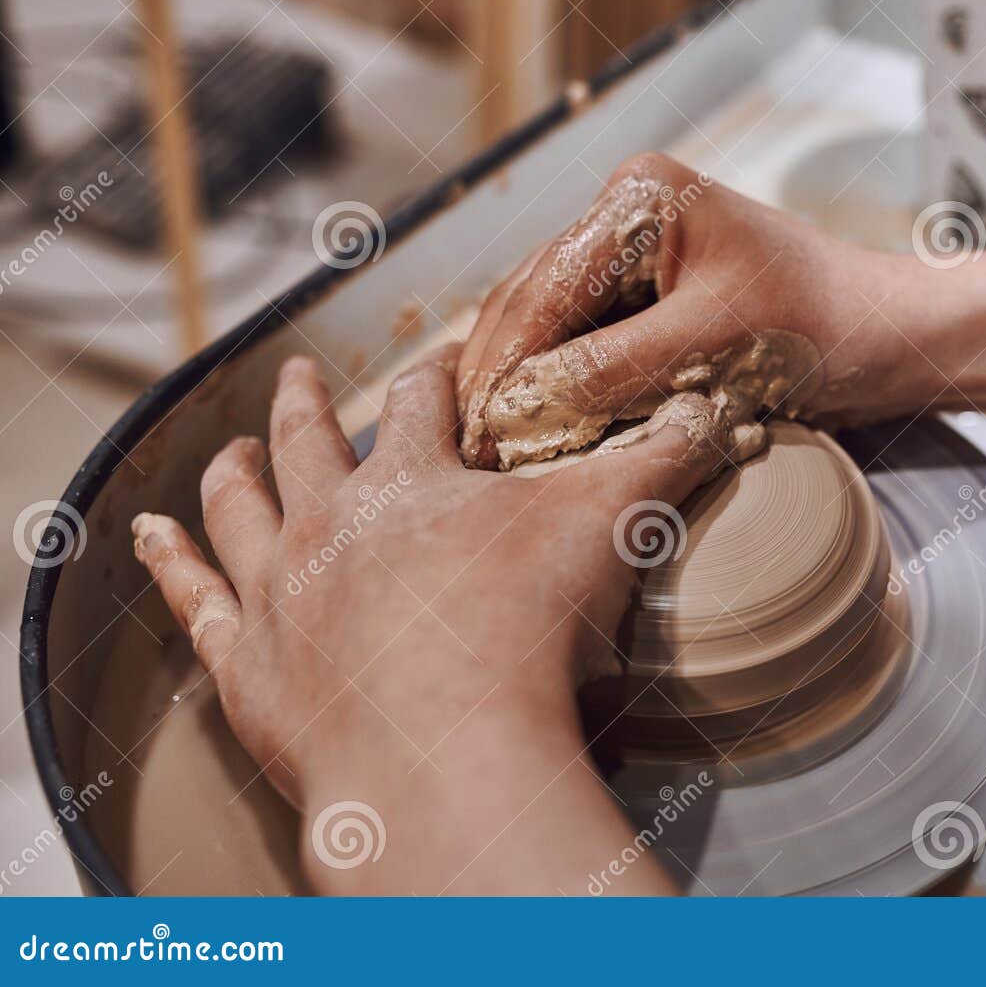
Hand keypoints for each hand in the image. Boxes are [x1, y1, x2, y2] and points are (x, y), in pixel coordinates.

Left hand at [132, 348, 727, 893]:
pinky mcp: (250, 668)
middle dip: (308, 403)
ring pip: (239, 512)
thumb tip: (721, 408)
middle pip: (310, 443)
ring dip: (232, 473)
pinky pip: (192, 601)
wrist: (446, 750)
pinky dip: (167, 562)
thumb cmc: (527, 628)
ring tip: (227, 450)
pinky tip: (142, 534)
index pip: (422, 404)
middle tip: (300, 373)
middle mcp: (332, 523)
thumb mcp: (610, 522)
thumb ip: (664, 458)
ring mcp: (280, 594)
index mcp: (414, 481)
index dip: (434, 375)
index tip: (438, 357)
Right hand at [456, 153, 966, 469]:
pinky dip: (563, 387)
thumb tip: (516, 404)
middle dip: (501, 376)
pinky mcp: (650, 296)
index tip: (473, 433)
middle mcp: (626, 212)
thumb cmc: (825, 328)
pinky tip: (536, 433)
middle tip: (465, 452)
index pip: (544, 287)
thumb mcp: (714, 348)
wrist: (894, 340)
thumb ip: (612, 370)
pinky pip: (587, 343)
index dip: (505, 364)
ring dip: (524, 386)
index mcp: (639, 195)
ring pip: (552, 326)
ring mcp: (635, 253)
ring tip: (485, 452)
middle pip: (535, 302)